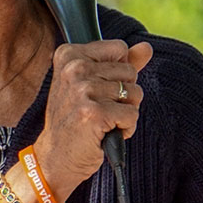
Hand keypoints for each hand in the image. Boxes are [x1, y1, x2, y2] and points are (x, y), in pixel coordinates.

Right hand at [30, 36, 151, 195]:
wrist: (56, 155)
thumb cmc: (75, 118)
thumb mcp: (92, 83)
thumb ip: (121, 62)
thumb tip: (146, 47)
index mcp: (69, 55)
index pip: (120, 49)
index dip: (116, 72)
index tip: (96, 88)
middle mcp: (74, 69)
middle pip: (130, 72)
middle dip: (123, 93)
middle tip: (98, 108)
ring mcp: (84, 90)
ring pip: (135, 93)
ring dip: (125, 112)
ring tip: (102, 120)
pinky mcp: (95, 113)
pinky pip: (133, 114)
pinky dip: (125, 128)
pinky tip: (105, 132)